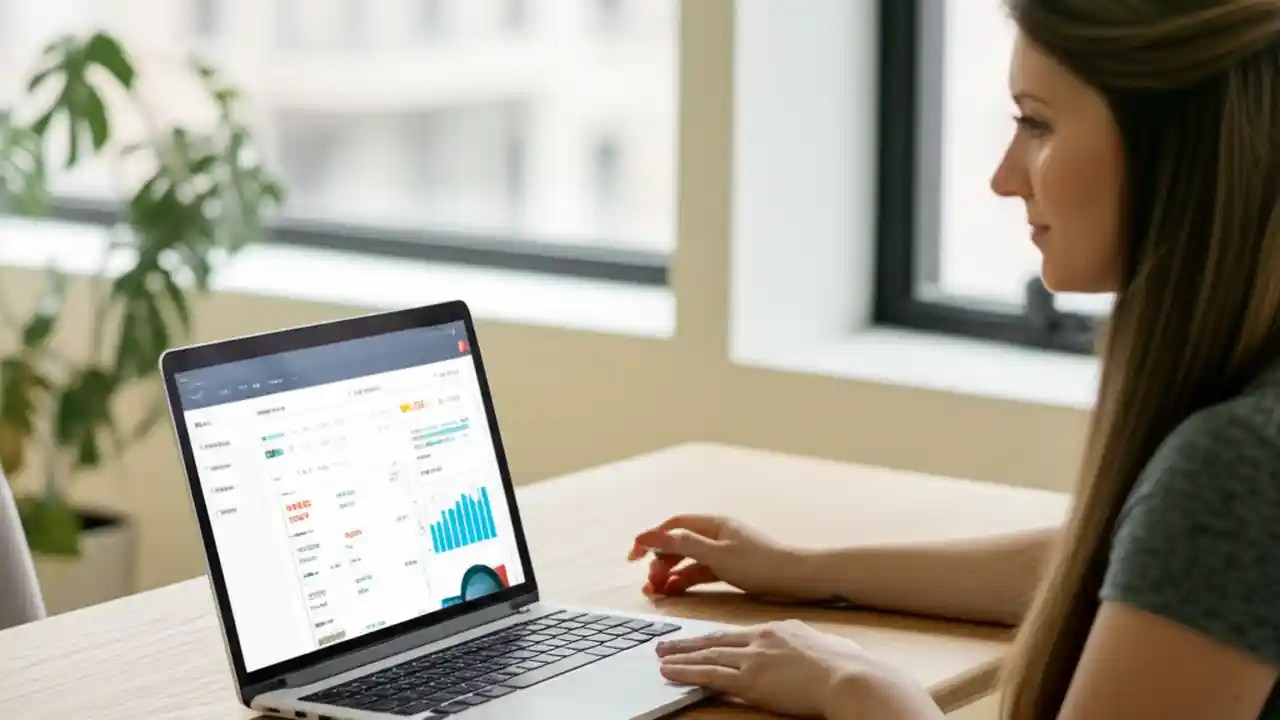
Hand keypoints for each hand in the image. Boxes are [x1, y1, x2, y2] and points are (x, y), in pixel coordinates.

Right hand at [626, 514, 809, 597]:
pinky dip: (685, 581)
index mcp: (713, 524)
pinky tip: (675, 592)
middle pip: (677, 544)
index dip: (650, 538)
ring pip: (687, 560)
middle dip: (659, 561)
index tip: (632, 556)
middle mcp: (715, 534)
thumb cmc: (759, 564)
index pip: (672, 526)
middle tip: (649, 584)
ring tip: (657, 592)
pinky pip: (699, 572)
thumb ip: (682, 545)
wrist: (797, 579)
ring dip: (670, 574)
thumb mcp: (716, 555)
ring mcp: (722, 552)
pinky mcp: (729, 568)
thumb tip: (649, 536)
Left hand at [656, 620, 941, 718]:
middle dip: (688, 643)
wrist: (850, 676)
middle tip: (666, 644)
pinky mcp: (750, 679)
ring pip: (707, 655)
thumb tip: (822, 652)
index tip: (699, 639)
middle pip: (715, 639)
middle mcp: (761, 639)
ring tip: (660, 658)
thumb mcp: (828, 648)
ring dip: (680, 657)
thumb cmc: (848, 668)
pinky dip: (686, 672)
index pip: (737, 634)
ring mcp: (754, 657)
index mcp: (778, 629)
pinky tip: (669, 672)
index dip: (714, 637)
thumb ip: (811, 648)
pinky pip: (710, 674)